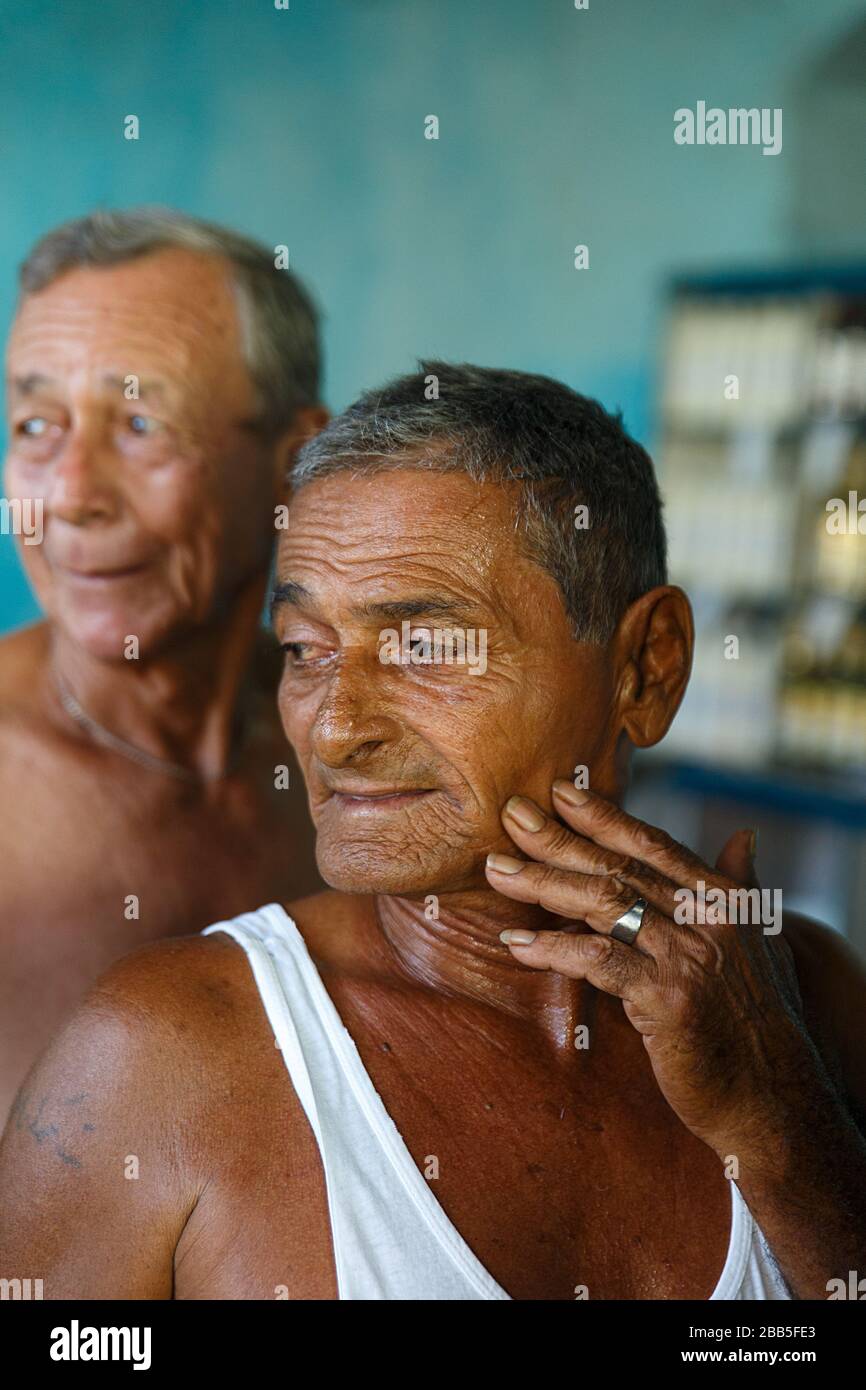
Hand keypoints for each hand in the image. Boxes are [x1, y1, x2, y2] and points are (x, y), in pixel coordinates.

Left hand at [485, 781, 824, 1167]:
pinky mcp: (667, 999)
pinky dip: (554, 950)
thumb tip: (744, 836)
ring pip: (604, 904)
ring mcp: (688, 957)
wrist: (774, 1098)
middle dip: (559, 838)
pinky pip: (598, 961)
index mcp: (724, 900)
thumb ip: (741, 886)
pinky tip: (517, 944)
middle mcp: (707, 919)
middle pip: (619, 867)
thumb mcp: (761, 943)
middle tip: (512, 814)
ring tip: (498, 871)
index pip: (653, 845)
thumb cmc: (759, 1023)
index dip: (605, 816)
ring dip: (543, 884)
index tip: (561, 792)